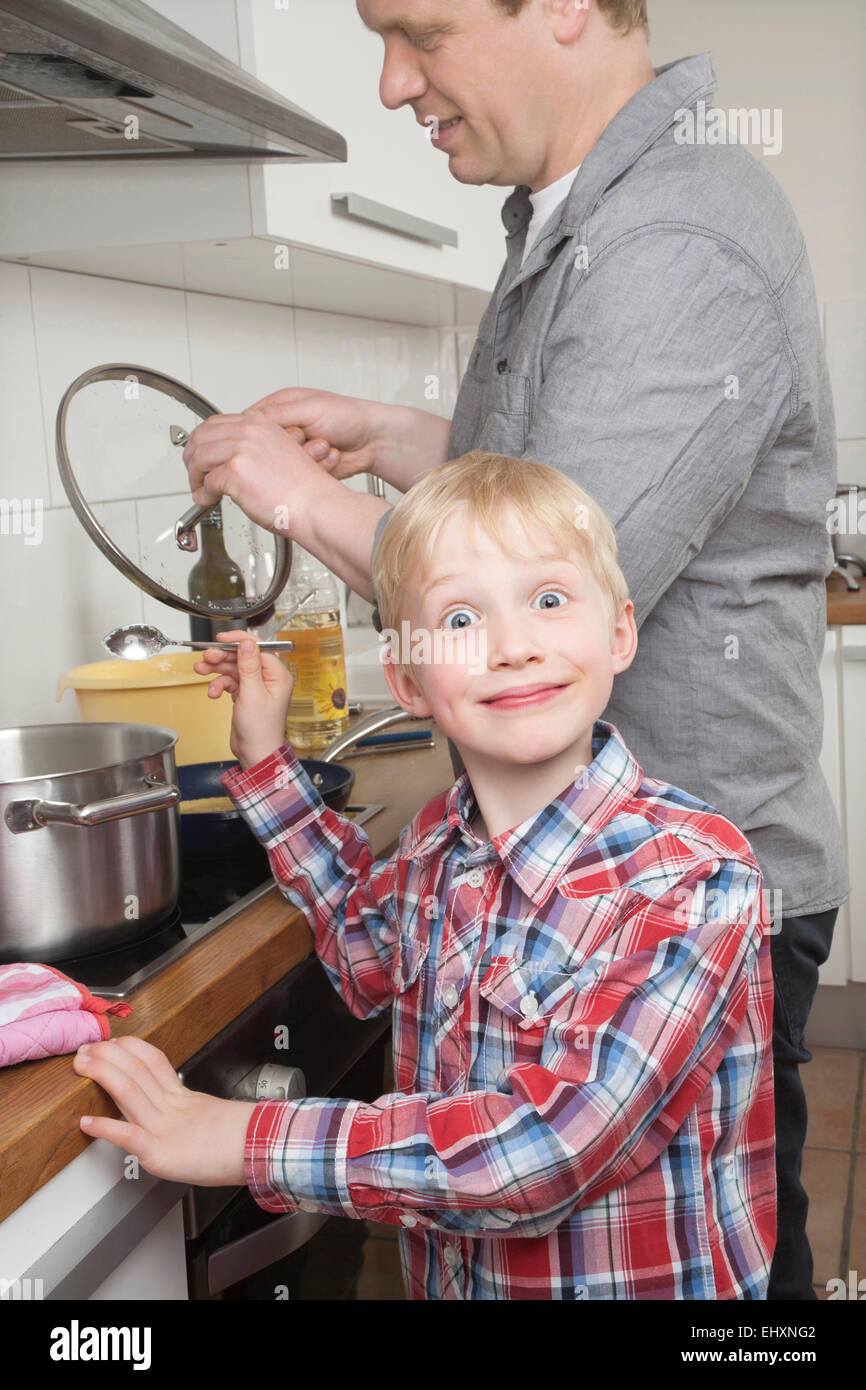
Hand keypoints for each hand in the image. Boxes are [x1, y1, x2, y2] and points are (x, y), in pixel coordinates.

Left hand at [73, 1036, 254, 1185]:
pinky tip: (87, 1123)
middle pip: (136, 1069)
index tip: (114, 1041)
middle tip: (86, 1048)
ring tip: (82, 1065)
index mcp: (184, 1096)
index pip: (153, 1060)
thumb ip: (194, 1112)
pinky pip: (128, 1135)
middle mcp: (171, 1107)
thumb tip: (189, 1113)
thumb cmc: (242, 1138)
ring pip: (128, 1091)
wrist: (258, 1148)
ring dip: (102, 1075)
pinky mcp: (160, 1152)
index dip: (130, 1048)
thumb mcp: (214, 1114)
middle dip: (107, 1055)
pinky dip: (105, 1128)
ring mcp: (164, 1127)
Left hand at [181, 411, 327, 534]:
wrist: (316, 505)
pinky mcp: (236, 470)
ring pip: (199, 457)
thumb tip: (228, 459)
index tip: (199, 456)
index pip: (216, 424)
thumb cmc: (303, 489)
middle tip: (194, 474)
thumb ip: (253, 450)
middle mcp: (250, 431)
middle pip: (202, 437)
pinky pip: (207, 482)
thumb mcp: (278, 454)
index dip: (202, 441)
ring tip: (200, 490)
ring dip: (194, 476)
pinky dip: (203, 494)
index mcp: (260, 423)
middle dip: (192, 458)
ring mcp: (242, 449)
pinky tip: (208, 500)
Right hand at [195, 630, 293, 769]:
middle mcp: (268, 678)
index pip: (258, 648)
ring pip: (233, 668)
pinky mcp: (245, 694)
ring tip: (201, 669)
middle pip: (242, 657)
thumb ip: (249, 667)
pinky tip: (213, 693)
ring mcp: (256, 686)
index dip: (239, 641)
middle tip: (207, 656)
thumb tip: (248, 643)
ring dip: (216, 669)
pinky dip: (219, 685)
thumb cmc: (261, 731)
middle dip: (223, 656)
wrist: (255, 754)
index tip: (222, 638)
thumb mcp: (252, 694)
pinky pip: (229, 681)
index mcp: (278, 675)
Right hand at [242, 387, 381, 480]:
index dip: (254, 435)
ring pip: (283, 465)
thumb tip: (249, 419)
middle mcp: (287, 429)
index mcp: (281, 407)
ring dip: (307, 458)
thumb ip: (278, 414)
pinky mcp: (307, 468)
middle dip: (288, 446)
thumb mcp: (310, 408)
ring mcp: (297, 450)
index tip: (264, 439)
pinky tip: (332, 456)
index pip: (252, 422)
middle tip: (304, 438)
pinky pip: (301, 475)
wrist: (375, 440)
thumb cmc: (349, 416)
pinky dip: (318, 467)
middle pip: (265, 448)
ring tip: (325, 445)